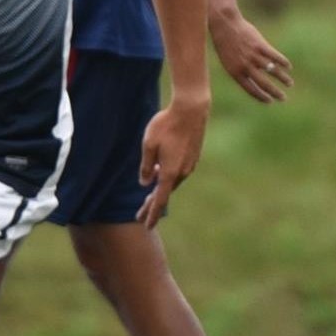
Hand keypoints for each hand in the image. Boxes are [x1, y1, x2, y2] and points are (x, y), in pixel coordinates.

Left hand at [134, 98, 207, 227]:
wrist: (192, 110)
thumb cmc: (166, 125)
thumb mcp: (149, 144)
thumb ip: (146, 166)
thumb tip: (145, 183)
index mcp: (170, 172)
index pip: (159, 199)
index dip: (151, 213)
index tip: (146, 226)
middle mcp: (182, 172)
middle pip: (165, 193)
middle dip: (152, 205)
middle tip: (141, 216)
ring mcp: (189, 165)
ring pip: (172, 181)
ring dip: (160, 189)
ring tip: (148, 196)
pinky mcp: (194, 157)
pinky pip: (178, 172)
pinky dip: (168, 177)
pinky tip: (161, 172)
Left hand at [210, 8, 292, 102]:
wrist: (225, 26)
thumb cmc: (226, 44)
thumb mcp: (229, 61)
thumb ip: (241, 72)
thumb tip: (256, 83)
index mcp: (235, 72)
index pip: (251, 89)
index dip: (262, 97)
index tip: (270, 101)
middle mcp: (245, 66)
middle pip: (263, 83)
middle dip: (275, 92)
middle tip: (283, 98)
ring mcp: (253, 55)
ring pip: (272, 71)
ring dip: (283, 78)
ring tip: (290, 84)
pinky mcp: (260, 45)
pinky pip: (274, 56)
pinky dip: (283, 62)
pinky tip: (288, 66)